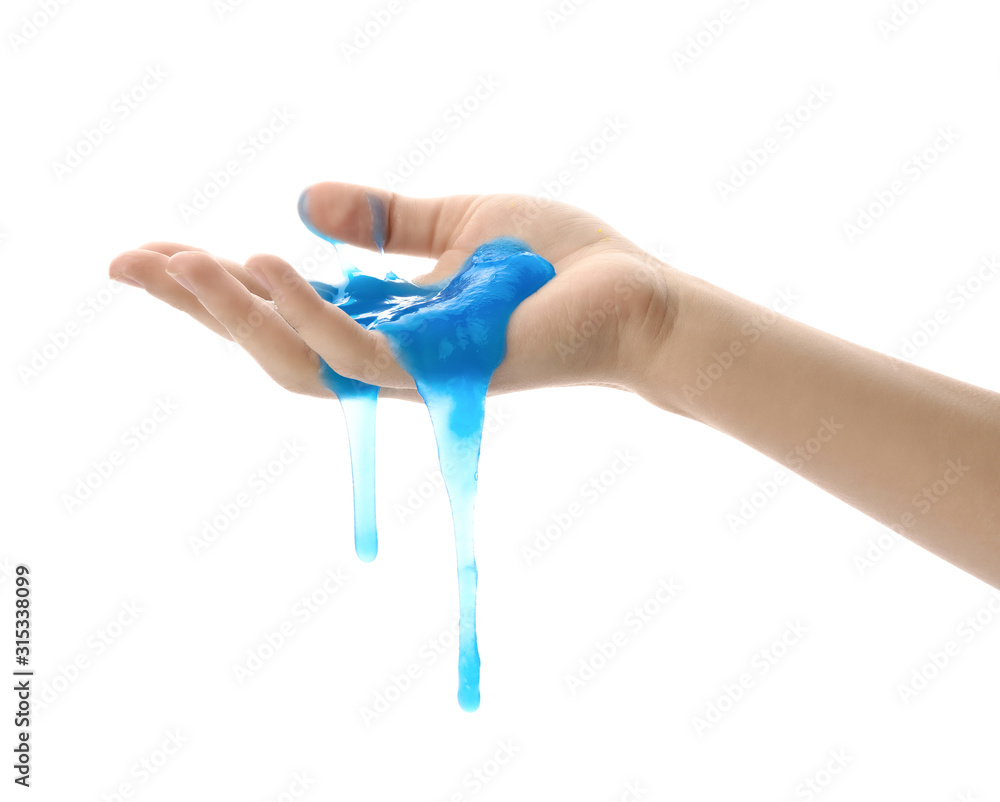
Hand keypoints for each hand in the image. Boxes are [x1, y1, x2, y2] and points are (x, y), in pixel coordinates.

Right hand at [108, 181, 676, 400]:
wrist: (637, 295)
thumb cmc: (558, 265)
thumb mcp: (455, 224)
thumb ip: (383, 221)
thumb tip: (297, 199)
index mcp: (386, 319)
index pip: (283, 311)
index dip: (214, 288)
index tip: (151, 252)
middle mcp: (389, 356)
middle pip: (270, 347)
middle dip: (198, 309)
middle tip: (126, 264)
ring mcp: (414, 372)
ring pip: (298, 361)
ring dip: (230, 315)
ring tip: (174, 264)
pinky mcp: (446, 372)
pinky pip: (360, 354)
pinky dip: (308, 314)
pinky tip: (262, 264)